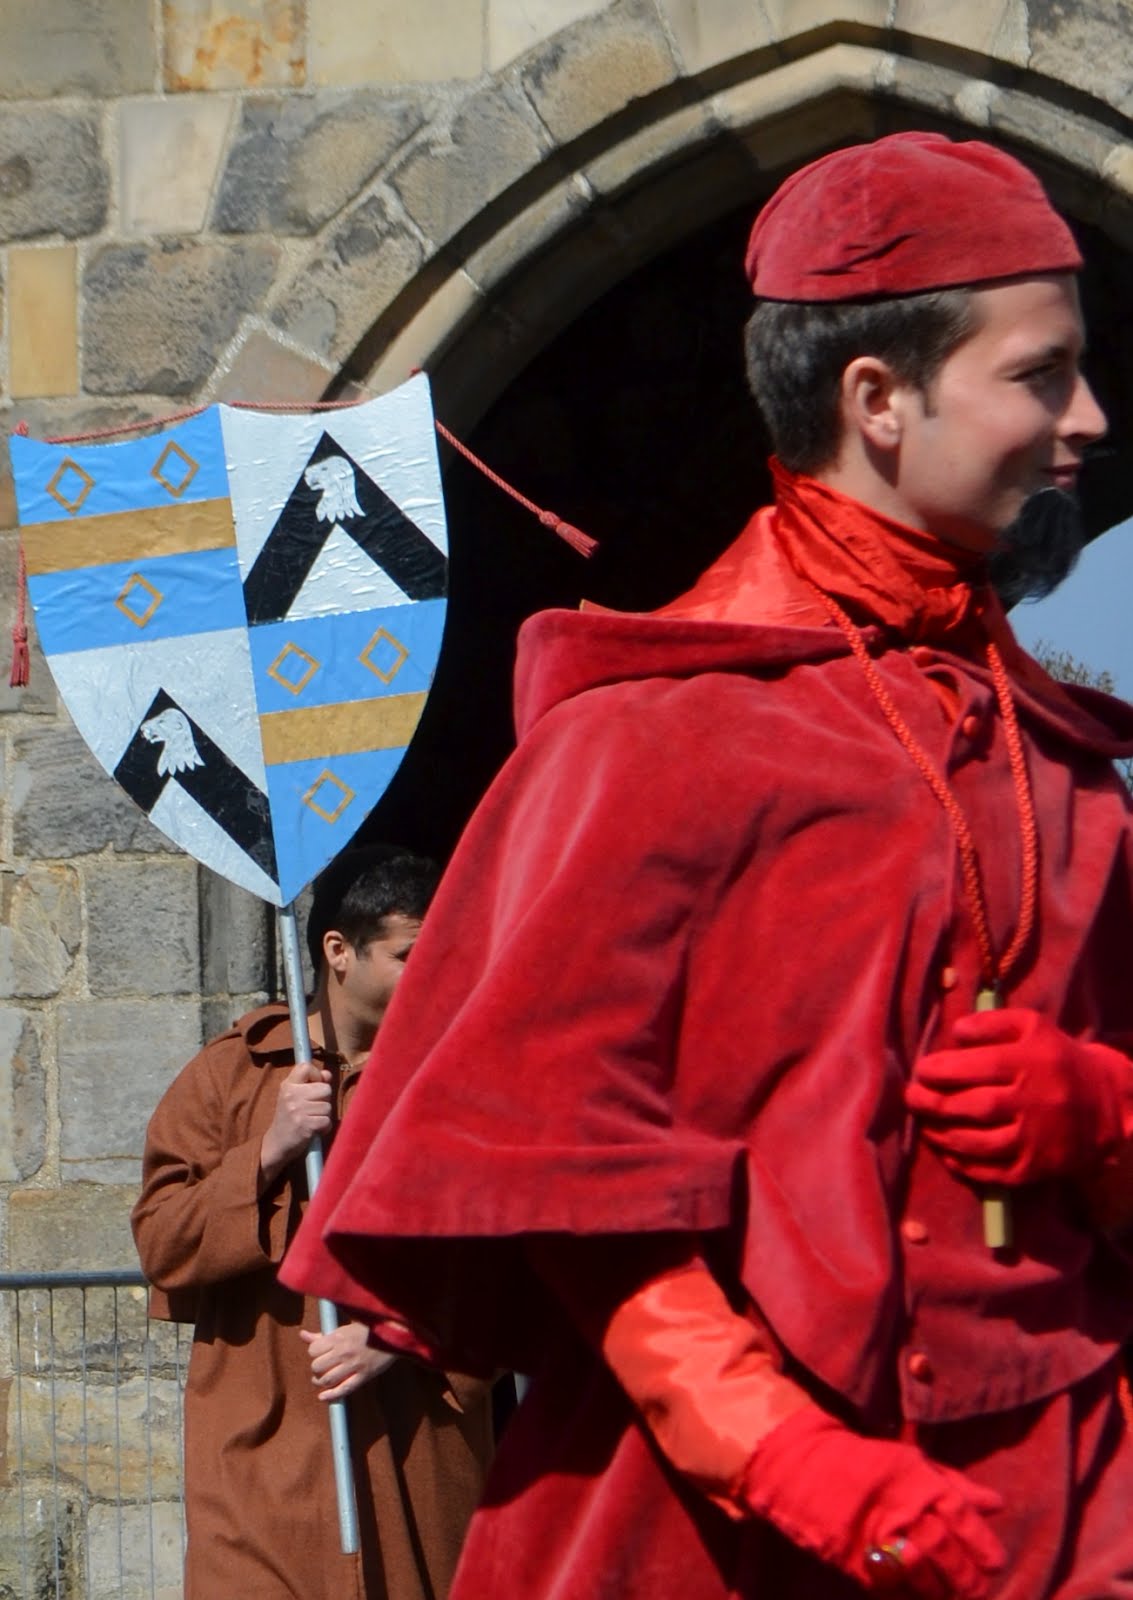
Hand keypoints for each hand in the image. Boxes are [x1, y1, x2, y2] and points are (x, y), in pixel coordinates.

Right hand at [260, 1059, 332, 1183]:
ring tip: (311, 1120)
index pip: (306, 1067)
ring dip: (323, 1115)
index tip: (313, 1086)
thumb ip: (311, 1083)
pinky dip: (324, 1128)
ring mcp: (298, 1111)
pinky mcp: (305, 1126)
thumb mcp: (295, 1096)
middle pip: (325, 1088)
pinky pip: (327, 1121)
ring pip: (328, 1106)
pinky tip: (314, 1130)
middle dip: (323, 1100)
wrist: (277, 1143)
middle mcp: (291, 1095)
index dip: (316, 1075)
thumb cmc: (289, 1117)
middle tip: (312, 1109)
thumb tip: (327, 1074)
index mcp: (287, 1085)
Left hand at [300, 1320, 395, 1401]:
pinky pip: (344, 1389)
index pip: (313, 1350)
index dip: (314, 1353)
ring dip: (321, 1382)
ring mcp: (354, 1365)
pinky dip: (331, 1396)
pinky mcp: (363, 1376)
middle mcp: (343, 1352)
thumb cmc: (367, 1329)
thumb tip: (302, 1335)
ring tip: (322, 1380)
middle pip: (317, 1366)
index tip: (319, 1353)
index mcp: (338, 1337)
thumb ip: (323, 1335)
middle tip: (321, 1368)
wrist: (394, 1334)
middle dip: (316, 1369)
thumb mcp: (344, 1328)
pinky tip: (324, 1397)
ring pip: (327, 1379)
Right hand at [742, 1406, 1004, 1597]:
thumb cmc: (866, 1464)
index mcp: (918, 1480)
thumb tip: (997, 1505)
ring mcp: (877, 1534)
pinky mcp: (856, 1558)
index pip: (962, 1517)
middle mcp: (902, 1506)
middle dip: (967, 1575)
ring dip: (941, 1591)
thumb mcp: (913, 1463)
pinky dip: (910, 1596)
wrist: (805, 1467)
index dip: (983, 1545)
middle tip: (977, 1589)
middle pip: (945, 1549)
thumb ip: (955, 1486)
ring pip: (922, 1574)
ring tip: (950, 1596)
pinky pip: (892, 1586)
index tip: (995, 1563)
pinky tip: (919, 1597)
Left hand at [906, 1009, 1132, 1185]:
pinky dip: (963, 1164)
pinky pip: (992, 1172)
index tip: (921, 1070)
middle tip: (911, 1097)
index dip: (943, 1070)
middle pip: (975, 1106)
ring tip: (924, 1123)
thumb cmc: (1056, 1059)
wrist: (1104, 1105)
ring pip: (979, 1142)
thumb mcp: (1031, 1027)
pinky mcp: (1035, 1168)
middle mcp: (1033, 1103)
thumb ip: (992, 1023)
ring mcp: (1034, 1140)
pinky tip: (946, 1151)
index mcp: (1031, 1063)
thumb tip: (955, 1031)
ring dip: (942, 1134)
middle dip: (935, 1103)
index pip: (979, 1066)